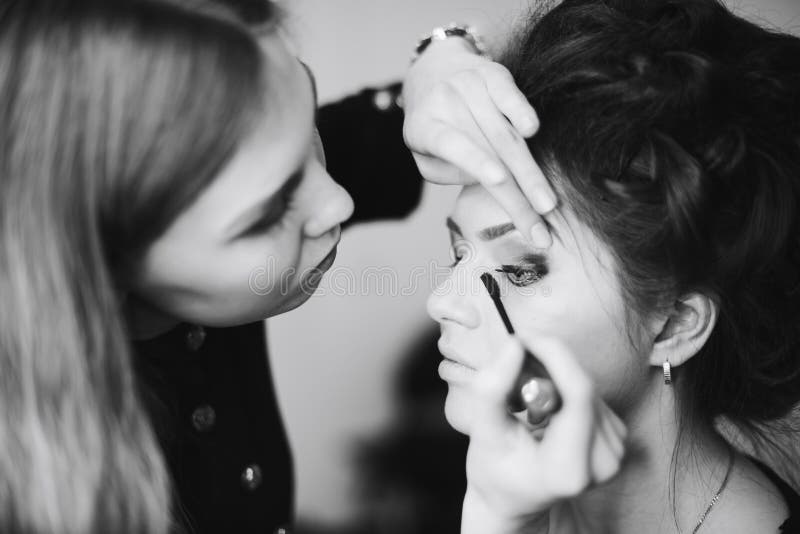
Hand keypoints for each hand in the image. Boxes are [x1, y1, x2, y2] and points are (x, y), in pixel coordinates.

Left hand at [402, 38, 556, 247]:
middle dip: (518, 194)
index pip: (451, 144)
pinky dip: (523, 111)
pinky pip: (511, 95)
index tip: (498, 180)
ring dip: (531, 172)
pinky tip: (532, 130)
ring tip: (548, 204)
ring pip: (506, 134)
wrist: (433, 69)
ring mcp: (472, 86)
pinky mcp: (494, 76)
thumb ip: (447, 171)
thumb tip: (488, 181)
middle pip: (489, 151)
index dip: (476, 160)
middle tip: (538, 228)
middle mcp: (447, 103)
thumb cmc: (433, 125)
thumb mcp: (424, 154)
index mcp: (425, 128)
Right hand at [461, 337, 627, 533]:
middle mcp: (603, 463)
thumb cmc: (495, 469)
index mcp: (570, 469)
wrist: (514, 497)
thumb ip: (492, 389)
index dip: (553, 355)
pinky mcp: (617, 438)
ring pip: (587, 385)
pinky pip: (592, 393)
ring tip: (524, 400)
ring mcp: (615, 452)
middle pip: (584, 386)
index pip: (578, 394)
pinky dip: (565, 388)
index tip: (522, 338)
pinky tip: (544, 407)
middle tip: (513, 367)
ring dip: (554, 376)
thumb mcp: (482, 432)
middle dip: (547, 363)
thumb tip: (515, 344)